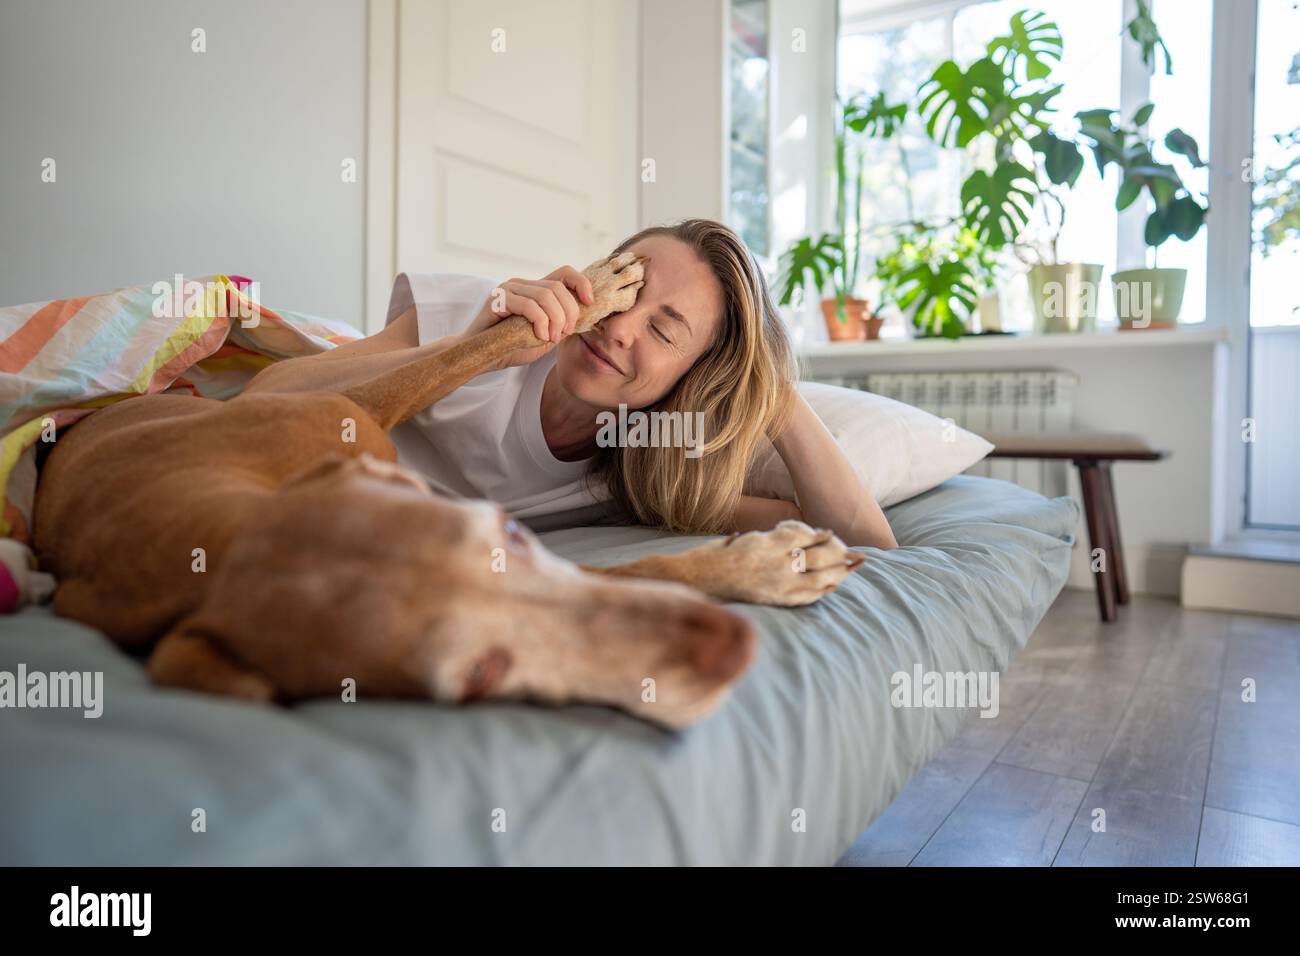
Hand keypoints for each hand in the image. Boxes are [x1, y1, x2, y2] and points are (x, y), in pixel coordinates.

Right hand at [463, 266, 594, 369]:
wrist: (481, 358)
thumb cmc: (510, 347)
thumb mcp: (545, 336)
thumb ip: (561, 323)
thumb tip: (584, 317)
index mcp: (534, 290)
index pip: (565, 273)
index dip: (582, 283)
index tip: (590, 303)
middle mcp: (522, 284)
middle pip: (558, 287)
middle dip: (569, 312)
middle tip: (564, 333)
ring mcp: (509, 289)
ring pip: (546, 295)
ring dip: (555, 320)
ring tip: (551, 337)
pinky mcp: (498, 299)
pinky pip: (529, 305)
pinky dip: (540, 322)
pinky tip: (539, 336)